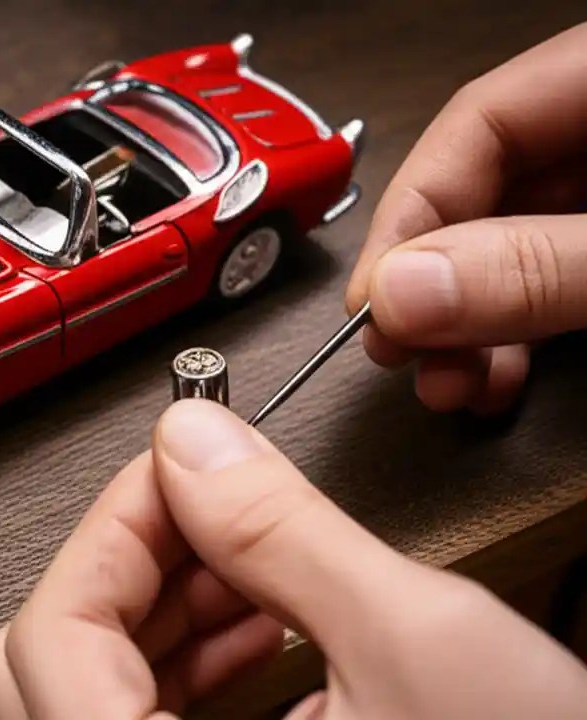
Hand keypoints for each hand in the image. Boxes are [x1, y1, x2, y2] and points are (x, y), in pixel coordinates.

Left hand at [0, 400, 586, 717]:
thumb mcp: (420, 648)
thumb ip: (284, 535)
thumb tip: (193, 446)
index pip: (52, 638)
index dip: (113, 529)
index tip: (174, 472)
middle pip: (48, 664)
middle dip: (133, 567)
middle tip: (206, 511)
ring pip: (88, 697)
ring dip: (158, 614)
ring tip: (241, 565)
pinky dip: (185, 674)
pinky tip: (258, 630)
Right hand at [346, 23, 586, 413]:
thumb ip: (537, 267)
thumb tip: (403, 292)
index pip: (474, 123)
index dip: (411, 216)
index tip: (375, 305)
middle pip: (486, 191)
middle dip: (437, 288)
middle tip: (402, 352)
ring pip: (514, 244)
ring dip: (468, 327)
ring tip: (447, 387)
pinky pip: (555, 276)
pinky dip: (519, 334)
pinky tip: (496, 378)